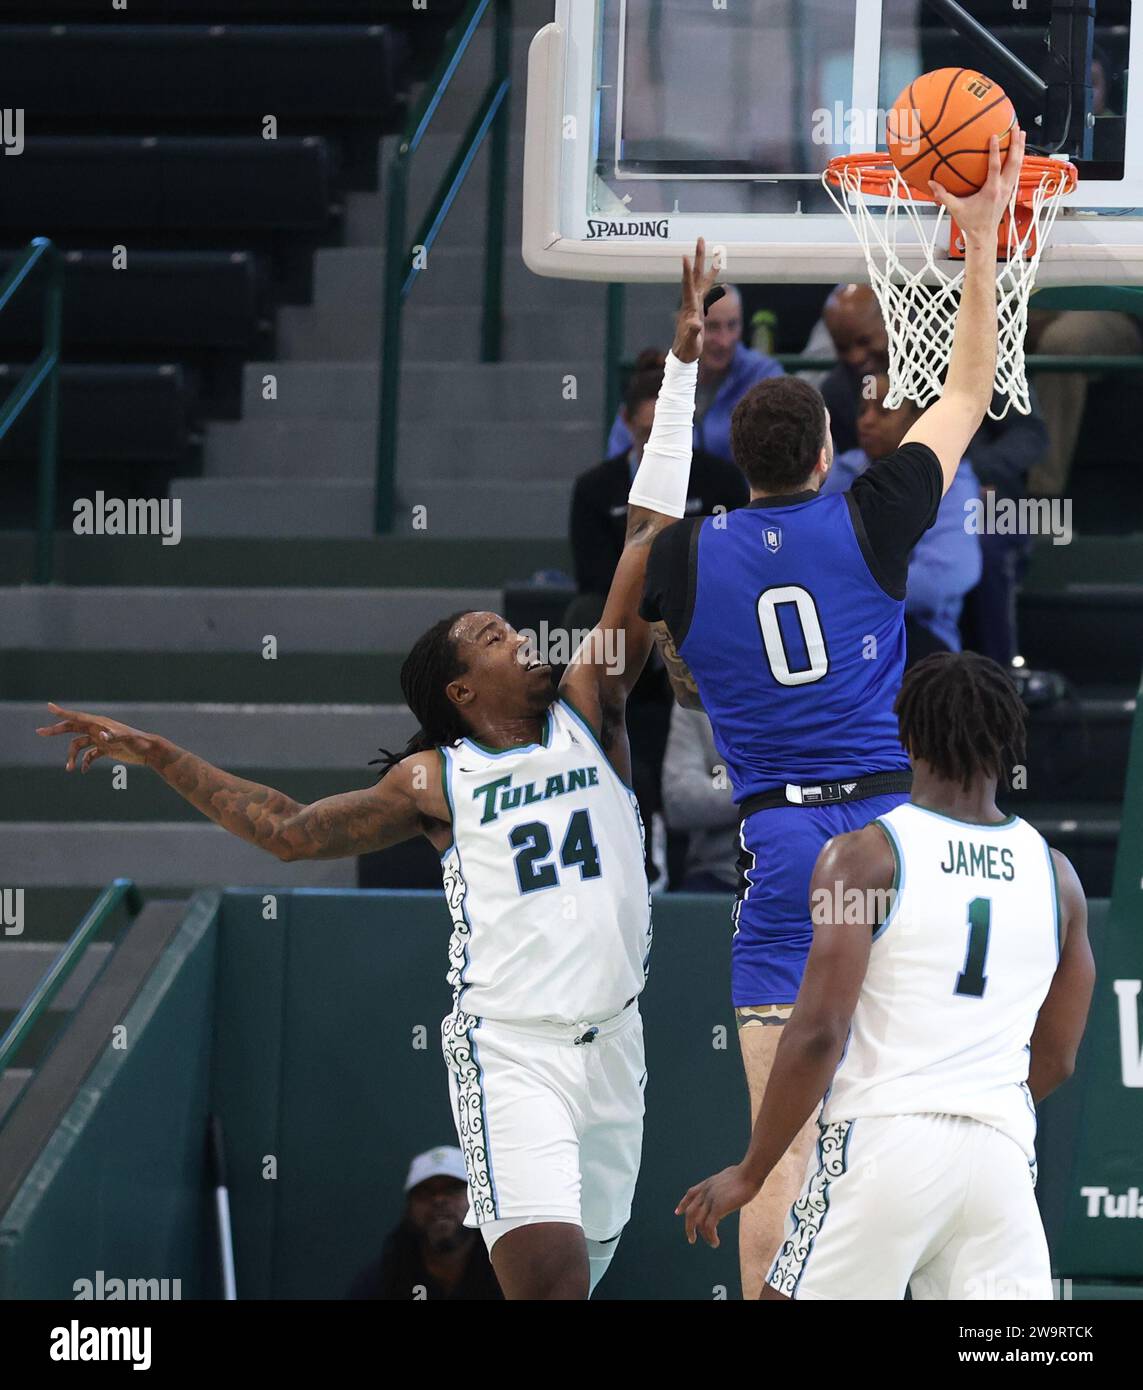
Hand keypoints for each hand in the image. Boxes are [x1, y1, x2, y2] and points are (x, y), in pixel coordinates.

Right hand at [36, 702, 160, 772]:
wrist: (150, 751)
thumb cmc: (139, 743)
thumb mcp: (127, 739)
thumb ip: (114, 736)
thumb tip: (101, 734)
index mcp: (100, 724)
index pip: (77, 717)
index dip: (62, 712)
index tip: (48, 707)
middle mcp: (98, 729)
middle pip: (72, 728)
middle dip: (56, 730)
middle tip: (39, 732)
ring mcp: (101, 739)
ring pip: (78, 745)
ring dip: (72, 757)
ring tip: (69, 769)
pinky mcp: (106, 749)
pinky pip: (89, 755)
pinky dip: (84, 762)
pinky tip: (83, 771)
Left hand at [671, 236, 721, 364]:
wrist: (684, 354)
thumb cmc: (688, 349)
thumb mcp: (691, 342)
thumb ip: (694, 332)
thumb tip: (696, 324)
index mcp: (689, 307)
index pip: (688, 285)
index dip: (687, 272)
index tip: (685, 256)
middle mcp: (691, 301)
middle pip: (695, 275)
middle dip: (699, 257)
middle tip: (701, 239)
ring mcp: (695, 304)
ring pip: (701, 280)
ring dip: (707, 265)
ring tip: (715, 252)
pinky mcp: (699, 308)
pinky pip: (706, 289)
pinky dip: (712, 280)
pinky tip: (717, 273)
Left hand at [676, 1163, 761, 1247]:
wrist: (751, 1172)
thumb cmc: (747, 1174)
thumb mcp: (731, 1177)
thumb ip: (725, 1185)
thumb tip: (729, 1190)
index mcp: (708, 1183)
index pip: (690, 1193)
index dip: (683, 1204)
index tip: (678, 1212)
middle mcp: (706, 1191)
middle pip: (690, 1212)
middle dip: (689, 1227)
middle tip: (692, 1238)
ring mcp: (711, 1199)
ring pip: (697, 1221)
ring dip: (702, 1235)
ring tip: (711, 1244)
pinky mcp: (718, 1207)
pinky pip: (709, 1226)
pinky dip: (710, 1237)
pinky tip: (716, 1242)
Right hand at [928, 126, 1025, 243]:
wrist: (984, 235)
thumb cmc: (971, 223)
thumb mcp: (956, 208)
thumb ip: (943, 195)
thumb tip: (931, 183)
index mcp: (991, 191)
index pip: (995, 166)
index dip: (995, 151)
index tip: (994, 136)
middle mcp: (1003, 188)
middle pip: (1014, 162)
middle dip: (1016, 144)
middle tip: (1015, 128)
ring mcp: (1008, 189)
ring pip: (1018, 165)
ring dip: (1020, 148)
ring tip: (1020, 133)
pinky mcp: (1010, 191)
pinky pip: (1016, 171)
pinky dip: (1017, 158)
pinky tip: (1016, 150)